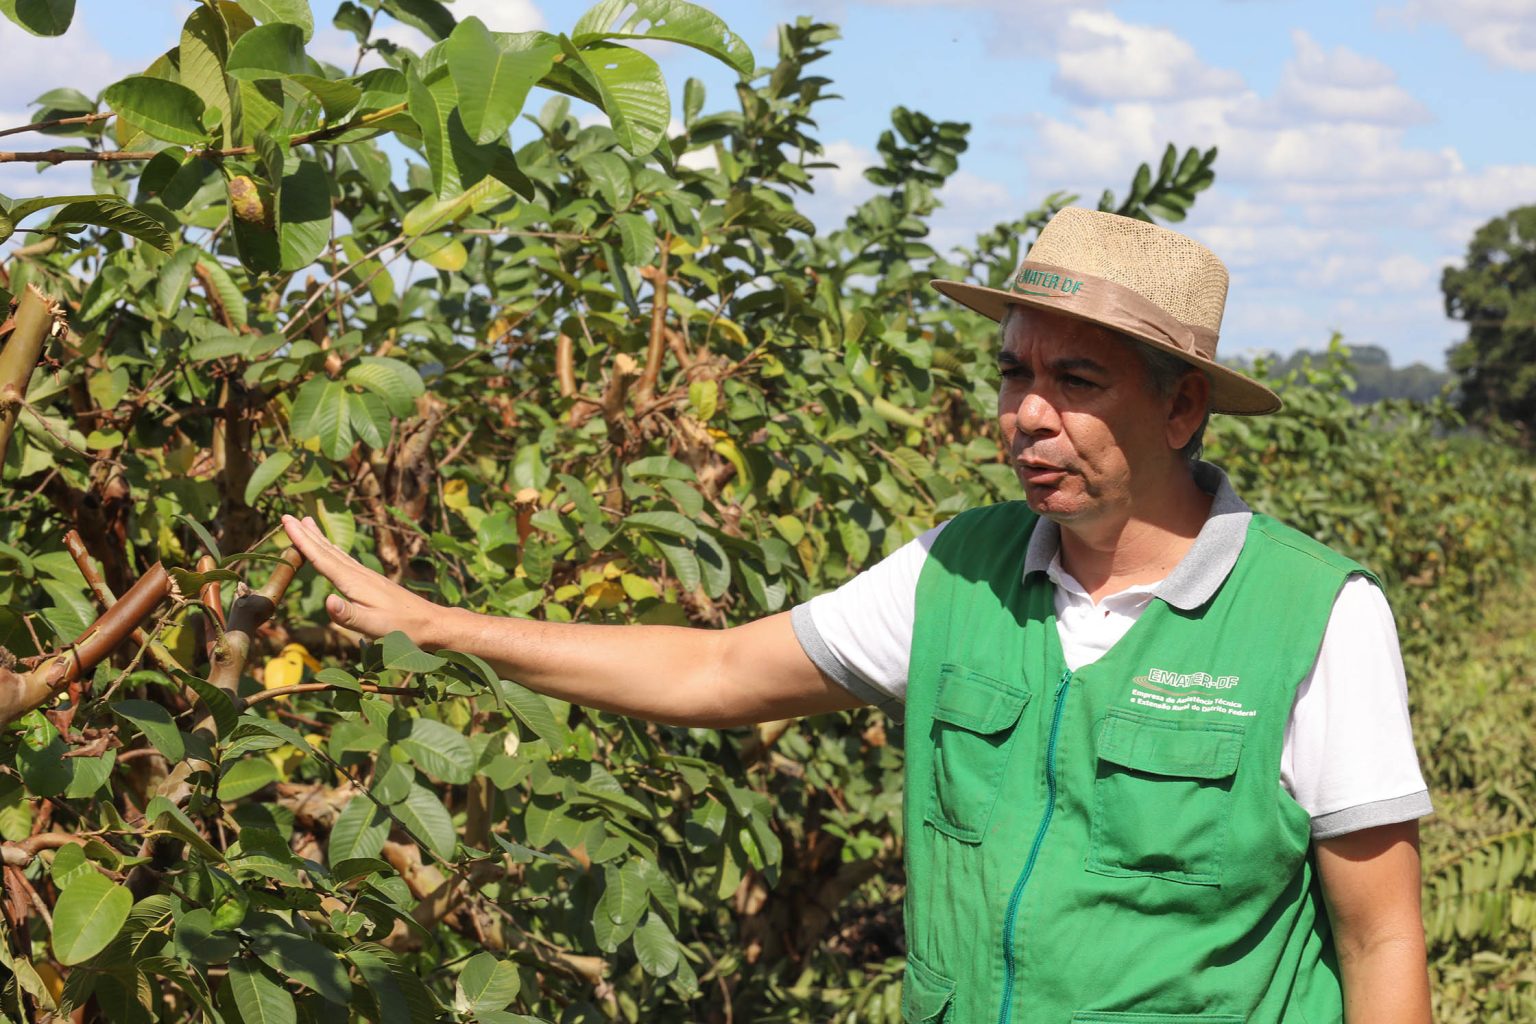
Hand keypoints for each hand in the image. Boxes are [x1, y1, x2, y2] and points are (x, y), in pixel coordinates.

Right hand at [280, 515, 442, 644]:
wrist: (431, 623)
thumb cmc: (403, 628)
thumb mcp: (374, 626)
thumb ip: (349, 615)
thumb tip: (326, 600)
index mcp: (355, 583)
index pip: (323, 559)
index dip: (303, 541)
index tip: (287, 521)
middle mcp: (359, 574)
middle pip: (328, 550)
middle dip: (307, 534)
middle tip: (288, 516)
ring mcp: (367, 576)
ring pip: (337, 553)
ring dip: (319, 539)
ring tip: (308, 523)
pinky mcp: (372, 582)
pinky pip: (346, 561)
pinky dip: (333, 551)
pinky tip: (333, 551)